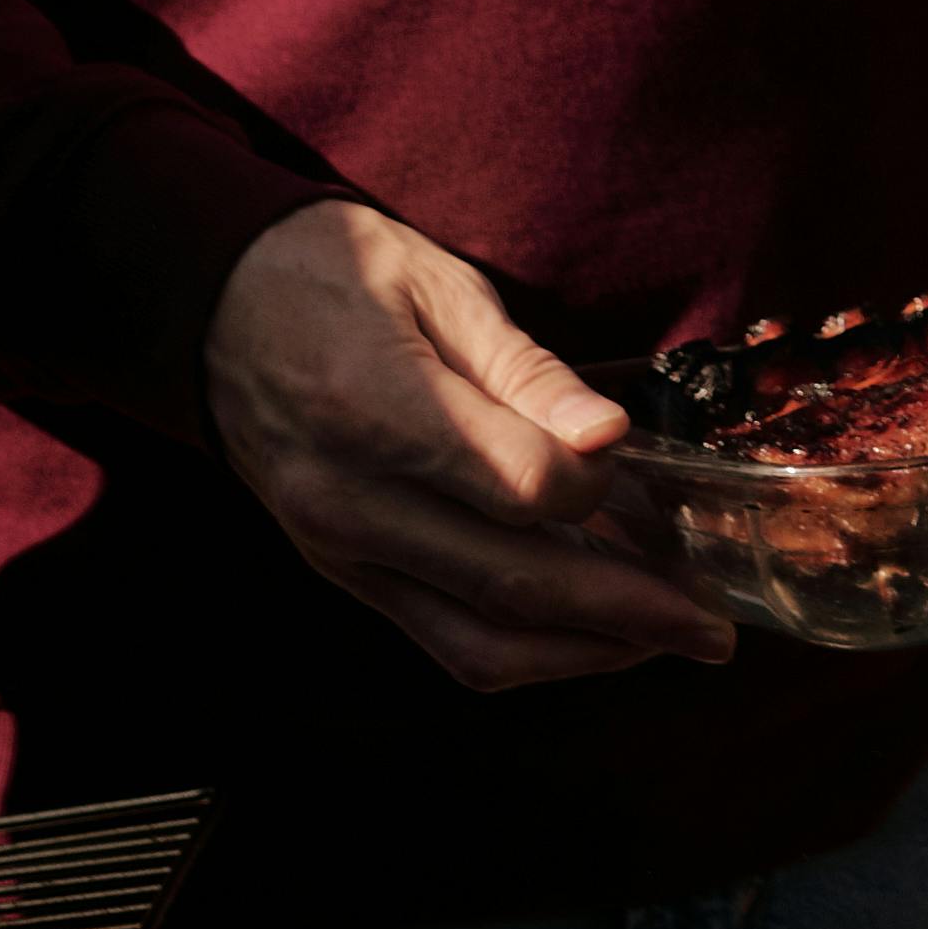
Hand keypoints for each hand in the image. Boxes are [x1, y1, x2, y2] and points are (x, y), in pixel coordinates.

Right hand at [203, 198, 737, 690]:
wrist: (213, 308)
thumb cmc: (336, 273)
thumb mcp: (438, 286)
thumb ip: (526, 372)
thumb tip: (608, 440)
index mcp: (377, 413)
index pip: (520, 491)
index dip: (603, 491)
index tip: (647, 471)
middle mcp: (351, 502)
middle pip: (512, 584)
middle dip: (631, 614)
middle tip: (714, 627)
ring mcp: (340, 552)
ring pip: (479, 642)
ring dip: (586, 654)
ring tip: (668, 637)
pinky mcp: (343, 576)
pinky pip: (444, 639)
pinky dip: (528, 648)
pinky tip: (593, 629)